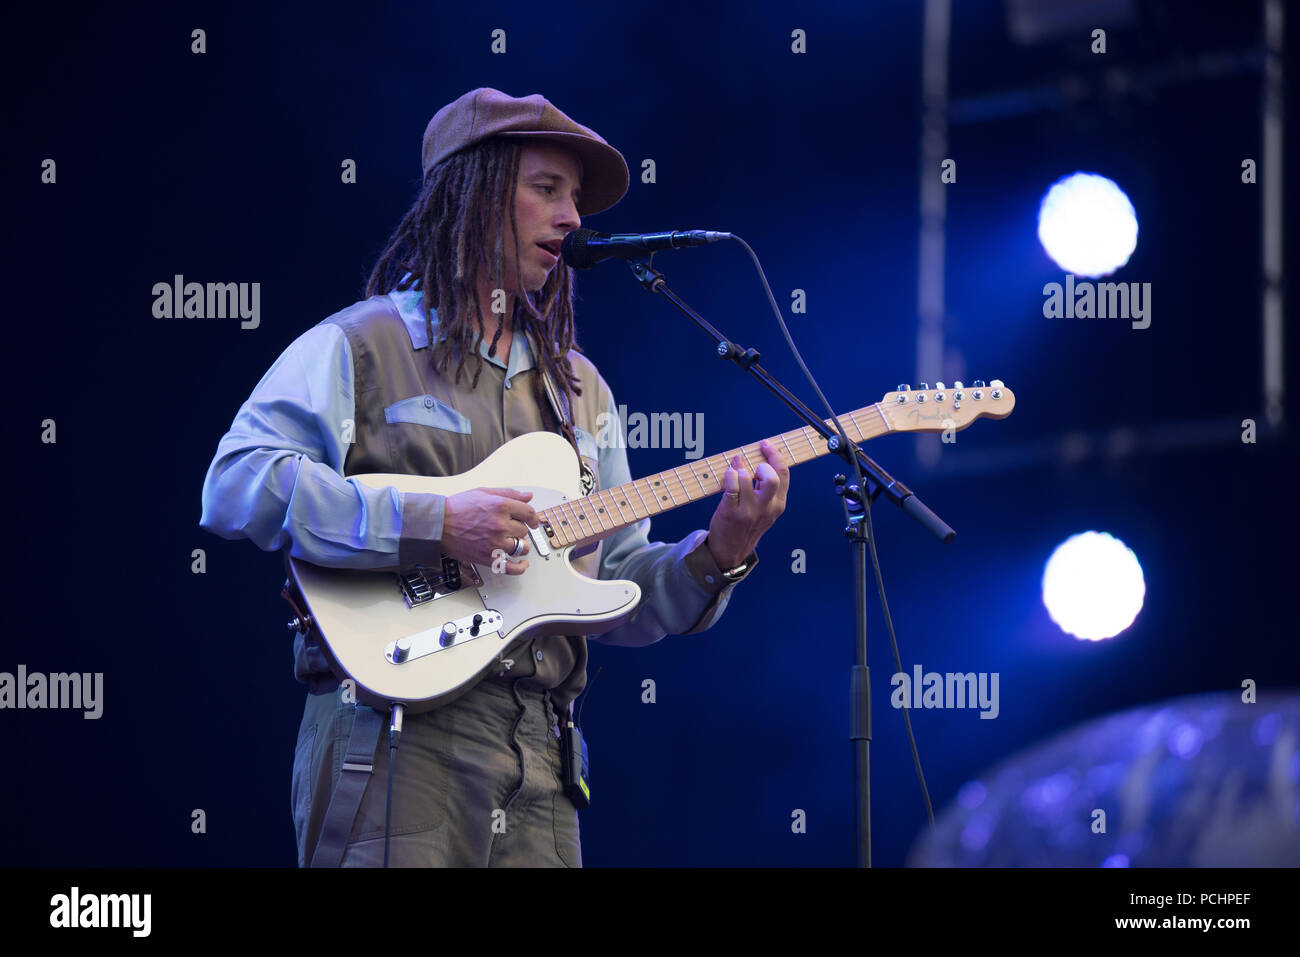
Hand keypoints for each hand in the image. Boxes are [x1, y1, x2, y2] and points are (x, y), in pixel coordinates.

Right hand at [441, 487, 538, 574]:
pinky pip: (511, 567)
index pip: (529, 513)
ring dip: (519, 545)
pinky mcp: (488, 558)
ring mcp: (495, 543)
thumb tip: (527, 497)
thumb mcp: (484, 492)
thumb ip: (508, 494)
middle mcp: (500, 525)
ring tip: (511, 542)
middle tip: (509, 528)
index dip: (533, 517)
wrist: (438, 524)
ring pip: (521, 547)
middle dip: (519, 528)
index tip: (532, 521)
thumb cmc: (457, 508)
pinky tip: (522, 564)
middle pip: (524, 530)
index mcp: (501, 506)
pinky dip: (520, 567)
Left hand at [706, 440, 788, 568]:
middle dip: (761, 464)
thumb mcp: (766, 509)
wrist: (732, 549)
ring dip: (739, 469)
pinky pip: (730, 488)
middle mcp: (766, 508)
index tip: (765, 445)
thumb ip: (769, 489)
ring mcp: (748, 511)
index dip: (775, 454)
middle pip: (771, 477)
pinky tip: (728, 474)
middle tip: (753, 466)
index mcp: (778, 504)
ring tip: (736, 472)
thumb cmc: (748, 524)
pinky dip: (728, 476)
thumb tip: (762, 458)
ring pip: (746, 479)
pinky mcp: (731, 513)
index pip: (783, 473)